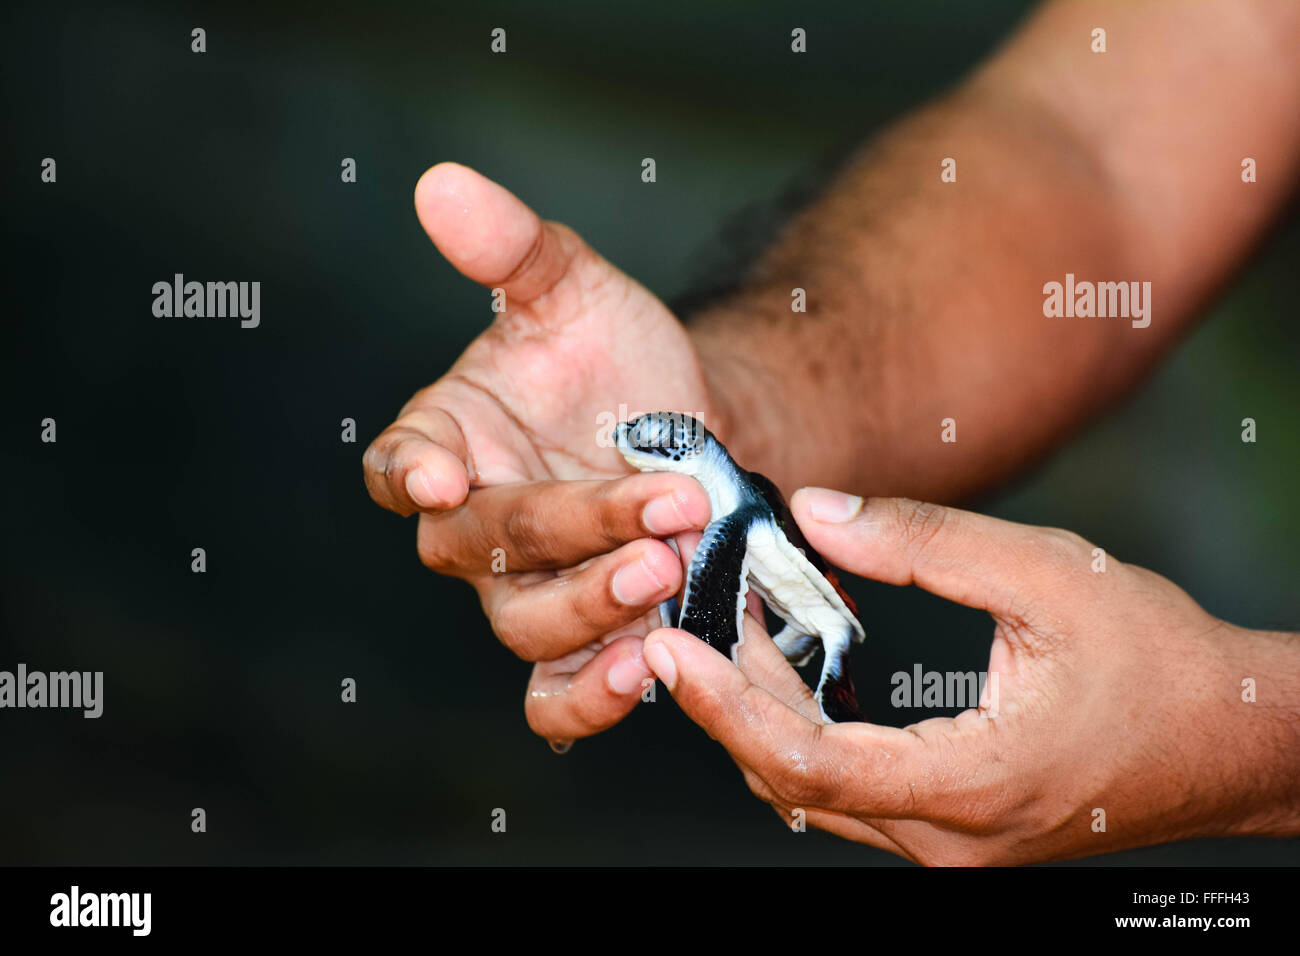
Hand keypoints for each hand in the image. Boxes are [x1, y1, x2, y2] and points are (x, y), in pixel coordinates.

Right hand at [363, 163, 724, 743]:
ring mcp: (525, 595)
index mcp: (447, 441)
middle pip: (482, 547)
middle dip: (568, 528)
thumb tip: (441, 183)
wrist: (699, 432)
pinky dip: (587, 697)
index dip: (406, 472)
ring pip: (525, 624)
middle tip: (658, 509)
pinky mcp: (581, 645)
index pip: (395, 465)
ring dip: (593, 603)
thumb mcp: (578, 290)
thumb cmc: (619, 361)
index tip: (435, 473)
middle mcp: (473, 528)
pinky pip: (557, 697)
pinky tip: (640, 671)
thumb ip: (513, 249)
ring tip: (667, 565)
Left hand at [641, 491, 1299, 863]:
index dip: (725, 706)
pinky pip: (848, 791)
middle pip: (792, 779)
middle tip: (687, 615)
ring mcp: (949, 843)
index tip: (669, 651)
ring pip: (814, 791)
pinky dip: (804, 729)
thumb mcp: (1047, 575)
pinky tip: (791, 665)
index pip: (807, 763)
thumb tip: (816, 511)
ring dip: (761, 714)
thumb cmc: (1161, 660)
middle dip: (728, 698)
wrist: (1234, 738)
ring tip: (732, 626)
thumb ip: (925, 543)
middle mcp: (946, 838)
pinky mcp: (953, 828)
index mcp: (968, 785)